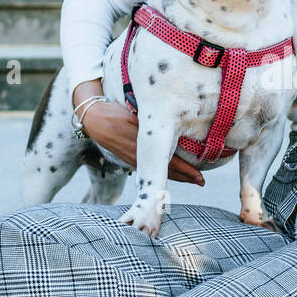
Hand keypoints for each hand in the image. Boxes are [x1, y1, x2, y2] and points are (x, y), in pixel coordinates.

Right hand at [74, 79, 204, 186]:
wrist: (95, 120)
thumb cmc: (116, 114)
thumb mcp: (136, 116)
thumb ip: (152, 122)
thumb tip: (172, 120)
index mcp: (145, 150)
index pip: (171, 164)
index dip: (187, 172)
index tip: (200, 177)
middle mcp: (141, 159)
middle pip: (168, 173)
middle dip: (186, 177)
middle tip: (201, 182)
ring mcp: (135, 161)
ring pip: (160, 173)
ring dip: (177, 177)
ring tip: (192, 179)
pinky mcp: (130, 159)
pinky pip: (151, 169)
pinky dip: (165, 173)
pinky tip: (172, 173)